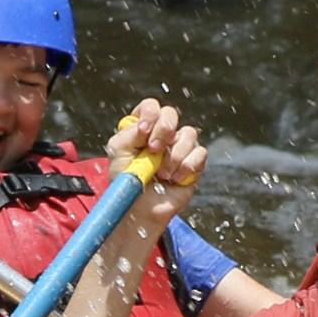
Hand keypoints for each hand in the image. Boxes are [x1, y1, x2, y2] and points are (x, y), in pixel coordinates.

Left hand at [103, 98, 208, 231]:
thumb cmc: (126, 181)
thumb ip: (129, 134)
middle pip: (171, 113)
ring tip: (161, 173)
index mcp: (143, 128)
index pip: (150, 106)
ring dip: (174, 154)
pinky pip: (199, 153)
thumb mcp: (117, 153)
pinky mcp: (193, 163)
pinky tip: (174, 179)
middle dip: (164, 129)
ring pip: (188, 133)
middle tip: (153, 150)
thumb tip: (146, 127)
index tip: (144, 131)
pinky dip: (186, 166)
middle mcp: (162, 135)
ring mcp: (179, 148)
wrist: (139, 210)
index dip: (150, 114)